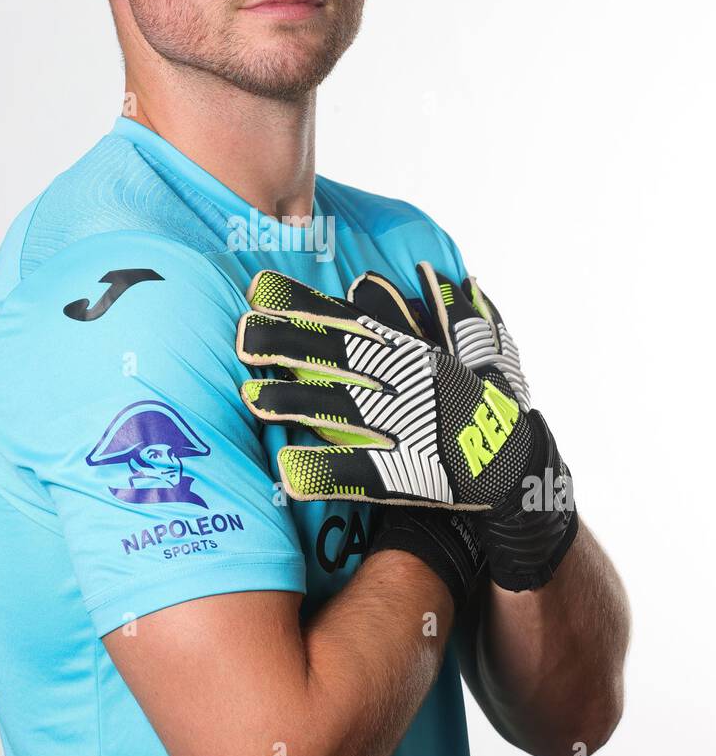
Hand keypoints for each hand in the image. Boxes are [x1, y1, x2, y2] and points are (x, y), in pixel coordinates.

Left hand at [237, 265, 576, 592]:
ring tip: (250, 397)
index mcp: (404, 351)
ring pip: (339, 409)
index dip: (300, 305)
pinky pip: (357, 474)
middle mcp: (398, 383)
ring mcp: (401, 428)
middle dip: (287, 345)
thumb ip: (401, 316)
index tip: (257, 290)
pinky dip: (324, 473)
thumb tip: (364, 281)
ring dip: (295, 403)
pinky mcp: (404, 474)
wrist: (514, 460)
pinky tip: (288, 472)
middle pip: (334, 358)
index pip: (344, 321)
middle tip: (241, 337)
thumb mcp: (442, 347)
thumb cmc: (469, 400)